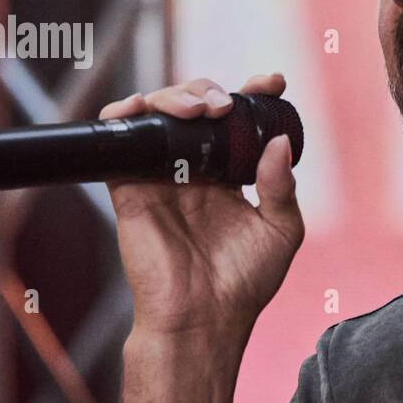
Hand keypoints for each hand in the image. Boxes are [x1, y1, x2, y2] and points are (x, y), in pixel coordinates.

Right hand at [99, 73, 303, 339]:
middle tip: (227, 106)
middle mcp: (195, 170)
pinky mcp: (131, 187)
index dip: (254, 95)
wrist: (203, 320)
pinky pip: (121, 142)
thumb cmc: (243, 284)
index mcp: (231, 177)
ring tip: (200, 110)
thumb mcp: (281, 231)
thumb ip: (281, 186)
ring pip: (159, 114)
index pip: (240, 123)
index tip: (273, 83)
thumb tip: (279, 141)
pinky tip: (142, 108)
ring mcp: (162, 176)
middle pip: (196, 107)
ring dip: (176, 97)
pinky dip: (125, 114)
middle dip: (211, 92)